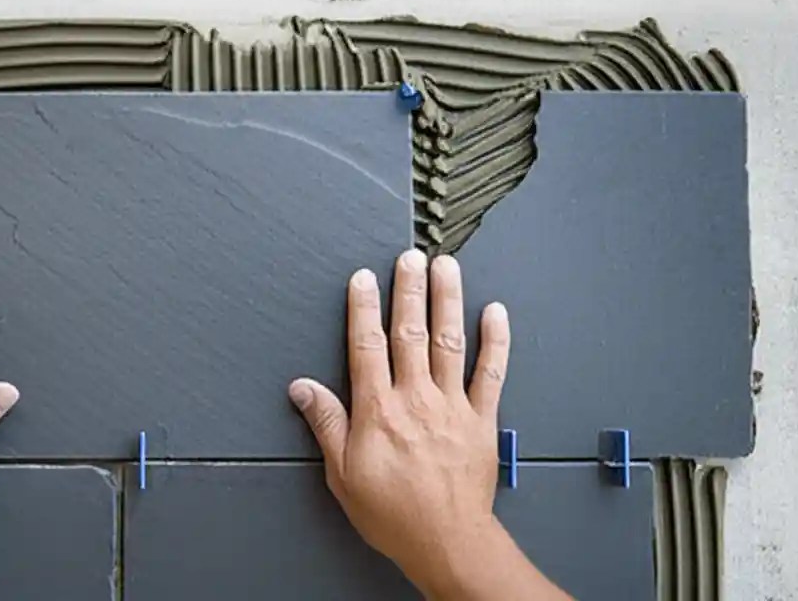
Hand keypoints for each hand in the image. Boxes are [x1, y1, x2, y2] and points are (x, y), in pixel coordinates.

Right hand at [290, 250, 567, 599]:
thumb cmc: (391, 512)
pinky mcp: (482, 420)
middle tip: (409, 257)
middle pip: (409, 333)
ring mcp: (452, 406)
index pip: (367, 346)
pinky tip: (496, 312)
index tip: (364, 278)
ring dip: (448, 301)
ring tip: (446, 267)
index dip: (364, 308)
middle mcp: (415, 399)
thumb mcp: (342, 473)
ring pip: (449, 342)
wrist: (446, 541)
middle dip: (408, 291)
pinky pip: (491, 374)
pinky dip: (495, 341)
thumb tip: (302, 387)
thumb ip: (326, 423)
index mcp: (377, 410)